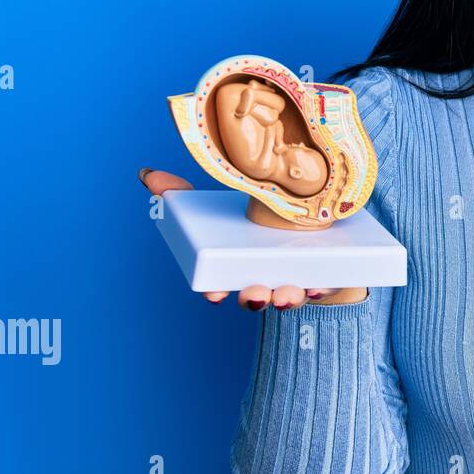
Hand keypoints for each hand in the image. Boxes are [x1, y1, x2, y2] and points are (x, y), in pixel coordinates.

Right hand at [138, 166, 366, 309]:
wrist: (311, 224)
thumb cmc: (255, 220)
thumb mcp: (220, 205)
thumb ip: (183, 193)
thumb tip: (148, 174)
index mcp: (236, 265)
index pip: (220, 286)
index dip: (215, 291)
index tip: (213, 294)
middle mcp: (264, 277)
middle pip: (257, 296)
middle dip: (254, 298)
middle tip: (254, 293)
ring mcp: (294, 278)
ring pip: (289, 294)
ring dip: (286, 297)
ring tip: (287, 293)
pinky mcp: (325, 272)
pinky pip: (325, 285)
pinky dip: (323, 286)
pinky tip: (320, 284)